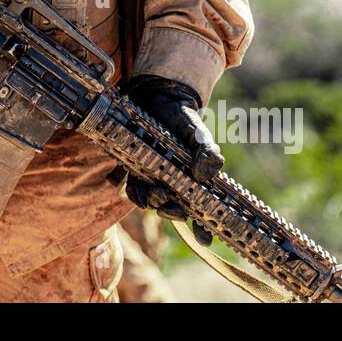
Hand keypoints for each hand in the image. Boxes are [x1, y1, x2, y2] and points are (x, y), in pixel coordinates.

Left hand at [121, 76, 222, 246]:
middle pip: (175, 210)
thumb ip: (207, 152)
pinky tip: (142, 186)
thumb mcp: (199, 134)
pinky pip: (134, 190)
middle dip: (174, 212)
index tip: (206, 239)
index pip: (202, 211)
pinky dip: (138, 192)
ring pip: (154, 203)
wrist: (160, 100)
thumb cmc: (184, 120)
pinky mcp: (136, 171)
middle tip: (172, 206)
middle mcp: (175, 184)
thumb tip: (206, 174)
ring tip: (158, 192)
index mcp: (194, 181)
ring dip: (155, 203)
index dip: (204, 229)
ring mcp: (155, 179)